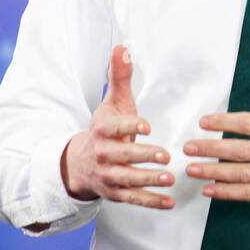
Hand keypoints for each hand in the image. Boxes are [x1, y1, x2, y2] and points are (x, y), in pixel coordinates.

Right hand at [61, 44, 175, 208]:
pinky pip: (133, 199)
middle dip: (143, 156)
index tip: (147, 126)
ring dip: (148, 180)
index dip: (130, 127)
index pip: (114, 128)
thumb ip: (119, 77)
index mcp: (102, 129)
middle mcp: (103, 153)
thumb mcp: (112, 102)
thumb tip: (123, 47)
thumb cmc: (106, 128)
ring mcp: (108, 175)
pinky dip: (151, 202)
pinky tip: (169, 202)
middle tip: (165, 155)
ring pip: (128, 179)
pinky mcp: (115, 193)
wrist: (80, 162)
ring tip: (168, 178)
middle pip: (122, 156)